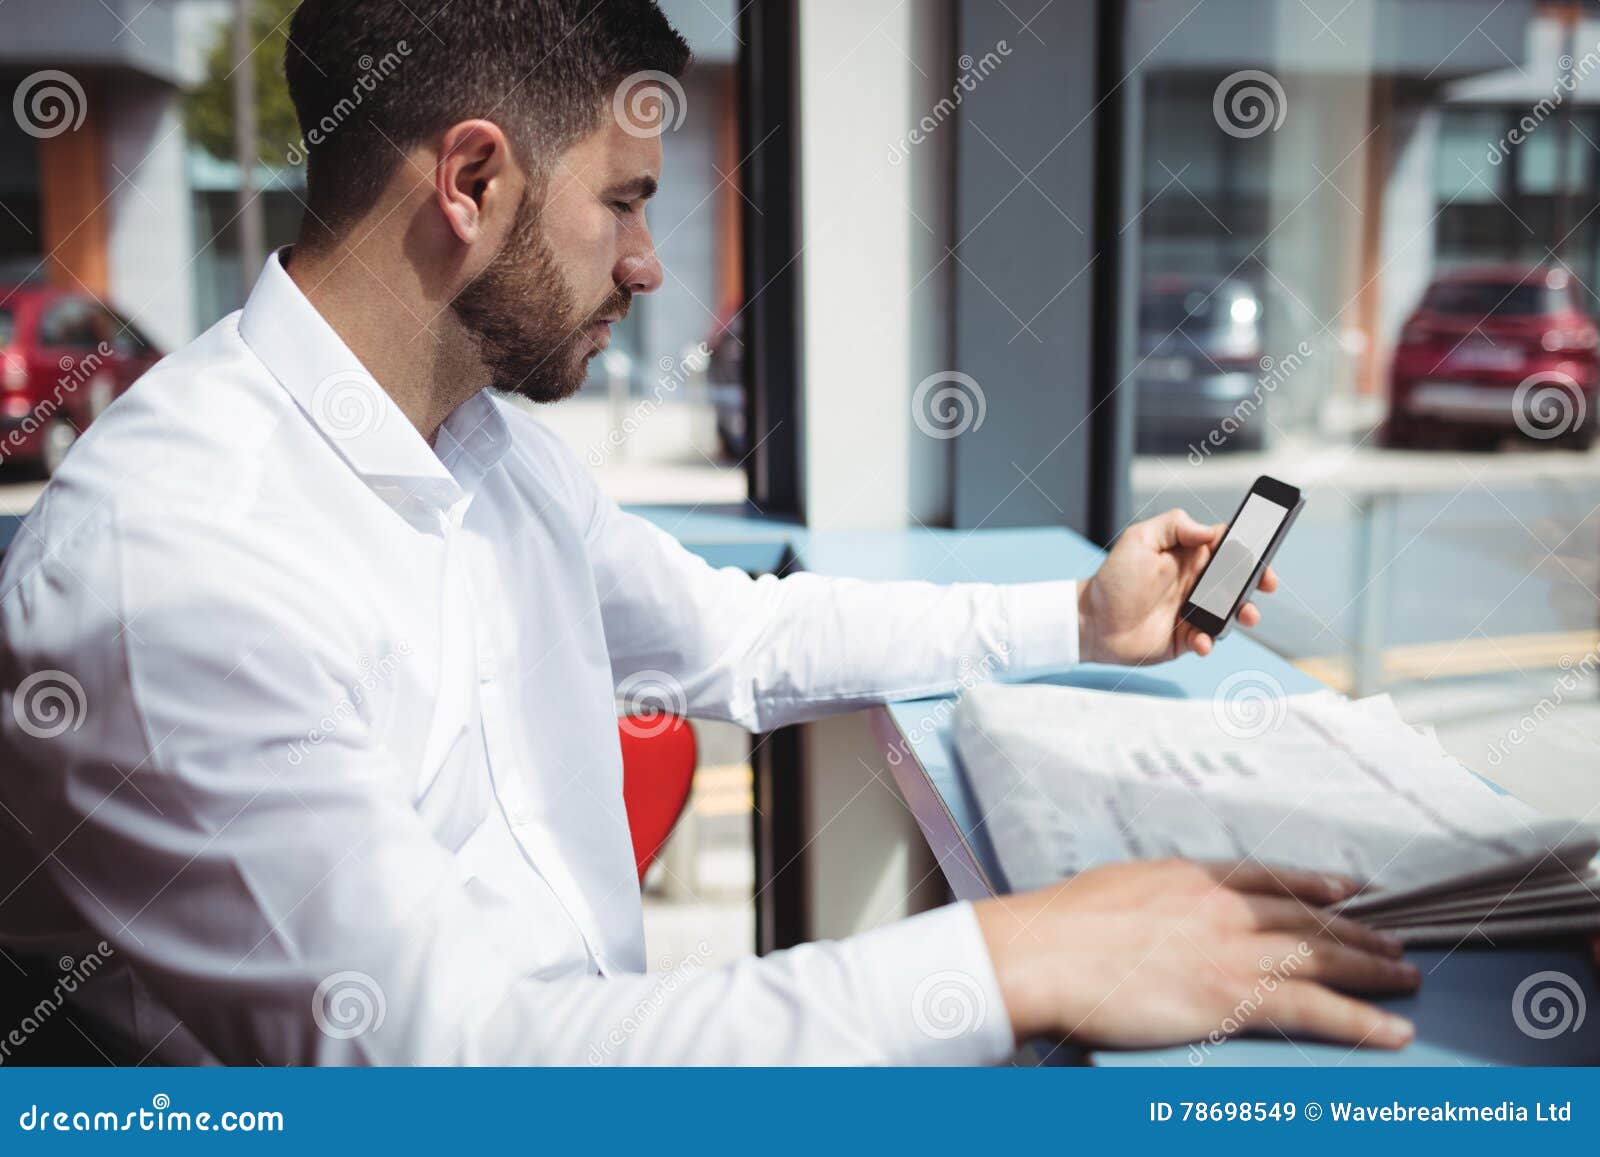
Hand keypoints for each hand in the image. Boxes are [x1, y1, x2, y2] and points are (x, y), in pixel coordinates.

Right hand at [974, 859, 1418, 1052]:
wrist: (1041, 952)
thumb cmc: (1058, 927)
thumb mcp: (1113, 889)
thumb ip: (1149, 897)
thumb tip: (1153, 912)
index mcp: (1190, 876)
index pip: (1270, 877)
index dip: (1315, 884)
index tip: (1348, 888)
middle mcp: (1222, 905)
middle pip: (1307, 918)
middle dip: (1356, 932)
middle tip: (1395, 942)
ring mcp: (1232, 948)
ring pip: (1323, 957)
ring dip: (1371, 968)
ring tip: (1406, 977)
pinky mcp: (1234, 996)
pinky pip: (1315, 1009)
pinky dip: (1361, 1020)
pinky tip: (1392, 1030)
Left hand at [1077, 507, 1275, 664]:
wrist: (1092, 622)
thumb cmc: (1114, 579)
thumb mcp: (1139, 539)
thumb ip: (1174, 525)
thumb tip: (1209, 529)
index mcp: (1189, 556)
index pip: (1227, 547)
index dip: (1248, 548)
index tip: (1261, 553)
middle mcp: (1196, 583)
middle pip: (1237, 580)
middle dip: (1257, 582)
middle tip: (1266, 585)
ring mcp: (1193, 611)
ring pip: (1230, 611)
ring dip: (1243, 613)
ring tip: (1246, 616)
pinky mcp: (1186, 638)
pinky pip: (1208, 639)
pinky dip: (1209, 641)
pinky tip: (1200, 640)